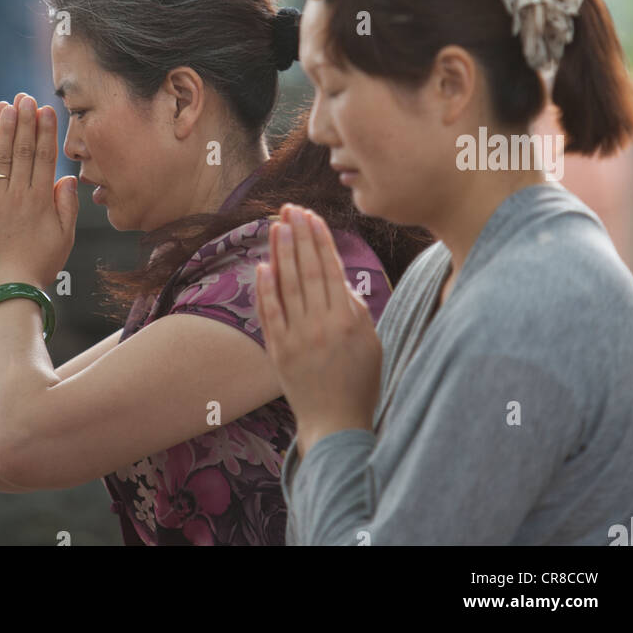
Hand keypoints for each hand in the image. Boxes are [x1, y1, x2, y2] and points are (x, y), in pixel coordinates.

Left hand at [0, 93, 77, 296]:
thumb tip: (67, 177)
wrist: (6, 290)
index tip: (45, 109)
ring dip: (2, 130)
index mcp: (41, 201)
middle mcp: (17, 196)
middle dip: (24, 121)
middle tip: (24, 97)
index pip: (44, 157)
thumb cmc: (39, 265)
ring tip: (5, 106)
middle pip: (22, 151)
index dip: (45, 131)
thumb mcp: (65, 238)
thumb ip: (67, 206)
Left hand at [255, 203, 381, 457]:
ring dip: (281, 253)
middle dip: (299, 236)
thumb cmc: (360, 380)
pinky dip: (265, 289)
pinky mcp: (279, 351)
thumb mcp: (369, 339)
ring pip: (287, 286)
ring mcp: (298, 338)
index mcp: (348, 319)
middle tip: (291, 209)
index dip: (320, 239)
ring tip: (277, 225)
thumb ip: (354, 305)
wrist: (336, 424)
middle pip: (307, 270)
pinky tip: (262, 266)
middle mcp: (322, 325)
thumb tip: (334, 273)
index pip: (330, 268)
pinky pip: (270, 314)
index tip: (312, 215)